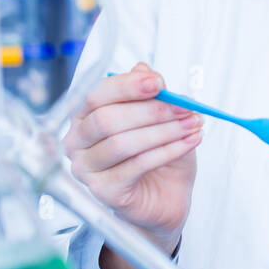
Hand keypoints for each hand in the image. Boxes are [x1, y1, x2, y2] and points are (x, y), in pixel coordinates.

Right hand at [62, 61, 201, 245]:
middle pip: (107, 119)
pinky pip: (137, 166)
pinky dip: (168, 151)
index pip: (96, 95)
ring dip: (164, 131)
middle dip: (151, 110)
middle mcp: (76, 142)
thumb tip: (144, 69)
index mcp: (83, 117)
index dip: (127, 86)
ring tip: (193, 125)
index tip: (158, 82)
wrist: (165, 198)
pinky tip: (189, 143)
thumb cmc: (157, 156)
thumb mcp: (159, 118)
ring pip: (123, 143)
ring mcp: (86, 169)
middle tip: (184, 107)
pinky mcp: (103, 192)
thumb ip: (149, 94)